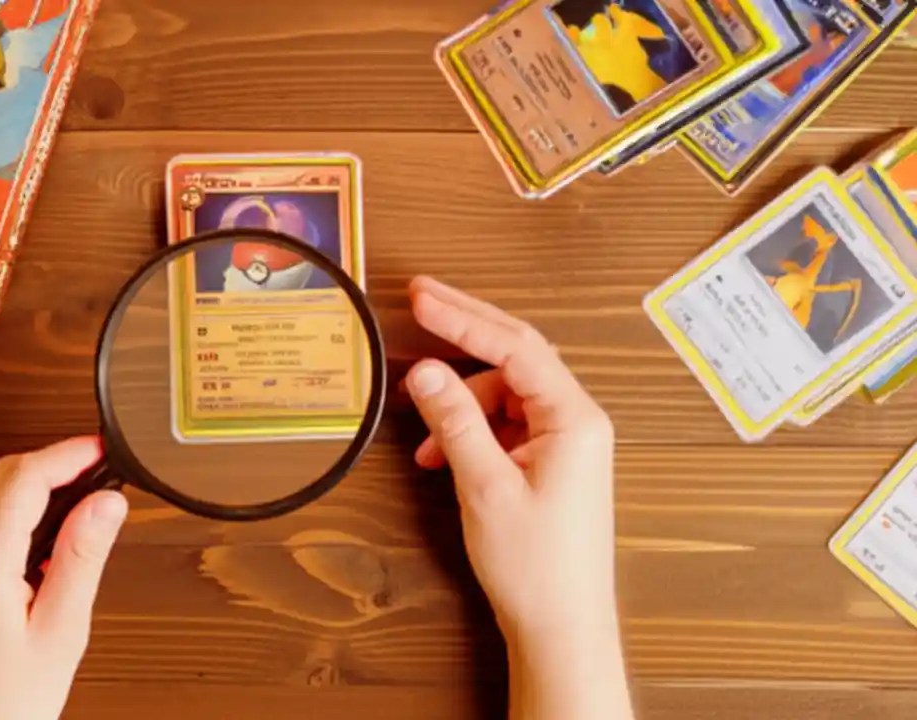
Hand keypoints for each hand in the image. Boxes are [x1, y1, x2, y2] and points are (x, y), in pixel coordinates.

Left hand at [0, 437, 127, 719]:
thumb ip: (81, 559)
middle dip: (51, 463)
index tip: (100, 448)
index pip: (24, 478)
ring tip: (81, 500)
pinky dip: (12, 513)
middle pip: (0, 477)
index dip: (67, 454)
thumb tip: (105, 504)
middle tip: (98, 468)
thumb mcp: (58, 634)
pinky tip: (44, 536)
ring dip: (31, 487)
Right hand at [404, 277, 631, 719]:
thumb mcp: (484, 487)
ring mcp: (564, 440)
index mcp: (573, 419)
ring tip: (422, 427)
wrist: (562, 625)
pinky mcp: (550, 460)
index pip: (515, 346)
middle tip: (419, 299)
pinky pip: (504, 423)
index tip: (421, 297)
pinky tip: (439, 453)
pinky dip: (469, 428)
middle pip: (515, 355)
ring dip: (459, 400)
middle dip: (465, 329)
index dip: (464, 317)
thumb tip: (425, 371)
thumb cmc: (536, 564)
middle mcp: (576, 420)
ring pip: (504, 391)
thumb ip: (455, 421)